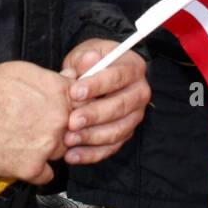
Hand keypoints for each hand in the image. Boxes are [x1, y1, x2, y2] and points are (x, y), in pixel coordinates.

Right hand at [0, 62, 72, 184]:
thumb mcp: (26, 71)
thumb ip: (54, 80)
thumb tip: (70, 78)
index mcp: (61, 93)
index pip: (85, 106)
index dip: (73, 111)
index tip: (62, 114)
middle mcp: (59, 120)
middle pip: (75, 131)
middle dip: (59, 130)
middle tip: (38, 128)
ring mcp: (47, 145)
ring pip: (61, 153)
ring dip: (47, 150)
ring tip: (24, 141)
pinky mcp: (31, 167)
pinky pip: (46, 175)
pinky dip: (35, 170)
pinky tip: (20, 158)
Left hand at [60, 41, 150, 165]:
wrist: (93, 78)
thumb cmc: (89, 63)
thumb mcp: (87, 52)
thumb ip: (86, 57)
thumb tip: (89, 60)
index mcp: (133, 68)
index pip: (119, 76)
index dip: (97, 85)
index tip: (75, 92)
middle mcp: (139, 93)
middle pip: (121, 106)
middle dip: (95, 115)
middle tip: (72, 121)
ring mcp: (134, 116)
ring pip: (117, 131)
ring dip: (91, 137)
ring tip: (68, 139)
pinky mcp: (124, 134)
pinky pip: (110, 148)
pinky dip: (90, 154)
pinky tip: (71, 155)